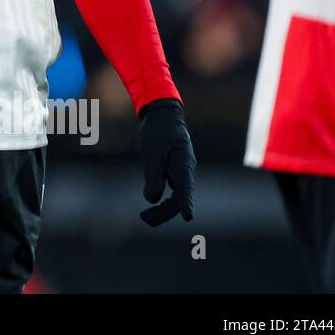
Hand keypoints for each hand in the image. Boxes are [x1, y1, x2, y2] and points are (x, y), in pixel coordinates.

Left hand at [136, 97, 195, 225]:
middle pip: (178, 197)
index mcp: (182, 163)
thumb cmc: (158, 130)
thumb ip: (153, 174)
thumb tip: (153, 198)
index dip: (186, 203)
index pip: (185, 187)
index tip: (188, 217)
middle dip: (165, 212)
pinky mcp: (171, 172)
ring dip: (162, 209)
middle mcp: (184, 171)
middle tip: (146, 219)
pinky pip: (169, 190)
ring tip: (145, 217)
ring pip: (174, 196)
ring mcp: (178, 172)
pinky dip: (160, 199)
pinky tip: (152, 205)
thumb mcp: (152, 151)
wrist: (162, 115)